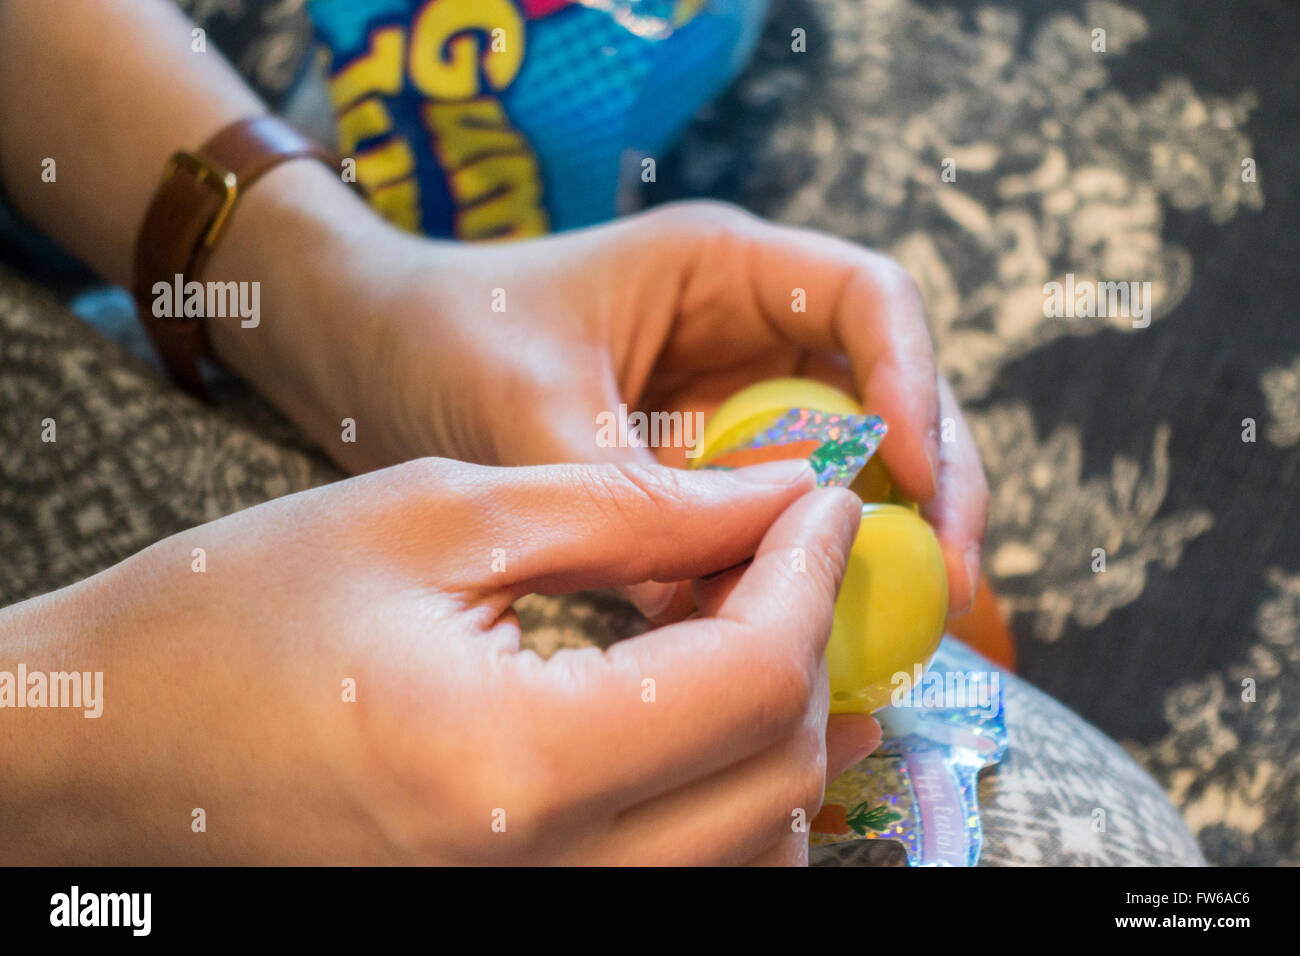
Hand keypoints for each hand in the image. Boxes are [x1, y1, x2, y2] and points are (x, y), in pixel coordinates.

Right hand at [0, 457, 877, 863]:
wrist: (109, 754)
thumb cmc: (235, 618)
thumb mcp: (436, 517)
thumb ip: (626, 510)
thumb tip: (764, 499)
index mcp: (511, 766)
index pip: (747, 678)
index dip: (808, 574)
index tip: (820, 503)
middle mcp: (540, 885)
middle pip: (773, 780)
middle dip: (807, 647)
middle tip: (785, 552)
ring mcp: (531, 925)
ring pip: (752, 852)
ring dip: (776, 731)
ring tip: (745, 623)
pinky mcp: (517, 925)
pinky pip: (683, 884)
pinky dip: (722, 799)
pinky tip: (691, 713)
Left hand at [204, 175, 985, 615]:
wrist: (364, 353)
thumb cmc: (438, 335)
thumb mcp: (527, 404)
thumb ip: (622, 493)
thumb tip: (709, 608)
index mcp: (721, 269)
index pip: (869, 302)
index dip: (915, 383)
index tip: (913, 478)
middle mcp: (747, 332)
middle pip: (887, 395)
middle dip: (930, 486)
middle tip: (946, 585)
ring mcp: (730, 403)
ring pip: (845, 469)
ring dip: (874, 542)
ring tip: (895, 626)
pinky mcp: (702, 469)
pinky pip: (772, 519)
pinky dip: (791, 572)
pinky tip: (799, 634)